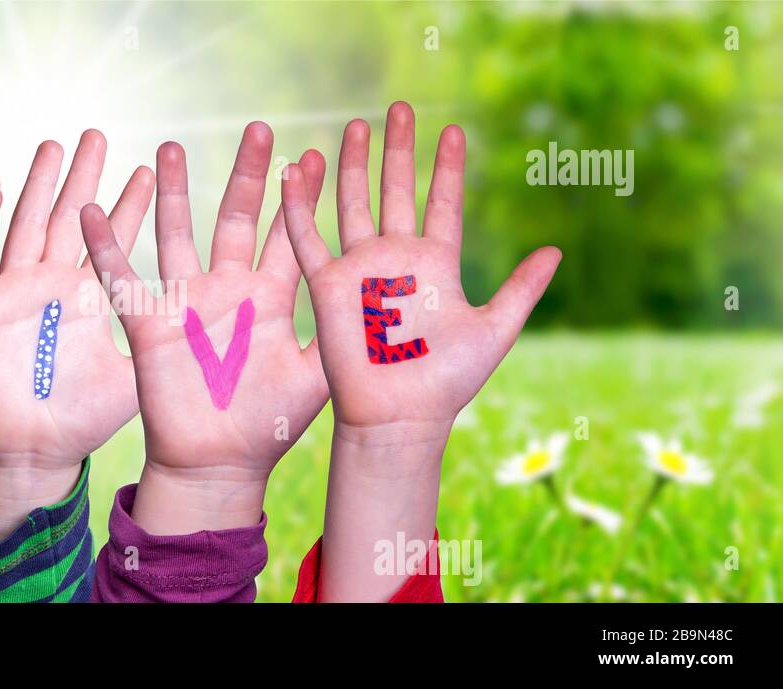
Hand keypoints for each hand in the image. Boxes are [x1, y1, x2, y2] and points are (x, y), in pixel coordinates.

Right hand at [0, 131, 154, 552]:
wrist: (29, 455)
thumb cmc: (81, 423)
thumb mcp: (139, 377)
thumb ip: (169, 345)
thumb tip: (229, 332)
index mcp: (93, 299)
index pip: (117, 239)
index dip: (134, 203)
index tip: (154, 163)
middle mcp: (56, 287)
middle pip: (73, 217)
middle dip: (86, 176)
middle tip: (100, 133)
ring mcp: (17, 292)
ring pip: (28, 224)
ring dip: (39, 185)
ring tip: (53, 145)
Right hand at [80, 123, 329, 533]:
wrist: (216, 464)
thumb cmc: (269, 427)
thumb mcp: (318, 379)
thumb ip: (340, 337)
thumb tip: (385, 305)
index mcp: (272, 299)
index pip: (289, 235)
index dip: (300, 197)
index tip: (315, 153)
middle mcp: (230, 290)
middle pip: (238, 219)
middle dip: (248, 174)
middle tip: (260, 128)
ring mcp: (189, 302)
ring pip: (179, 234)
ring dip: (174, 193)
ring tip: (170, 147)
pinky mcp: (151, 324)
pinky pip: (123, 280)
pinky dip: (106, 249)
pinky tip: (92, 213)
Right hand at [281, 102, 561, 448]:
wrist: (398, 416)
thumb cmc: (446, 383)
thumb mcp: (494, 330)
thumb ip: (521, 289)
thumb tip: (556, 250)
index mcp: (436, 264)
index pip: (442, 202)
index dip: (447, 167)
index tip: (453, 130)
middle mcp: (397, 259)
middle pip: (396, 191)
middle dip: (398, 150)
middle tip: (399, 108)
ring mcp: (361, 269)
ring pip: (352, 203)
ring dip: (352, 166)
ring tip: (354, 126)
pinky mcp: (328, 285)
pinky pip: (309, 238)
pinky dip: (300, 205)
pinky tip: (296, 170)